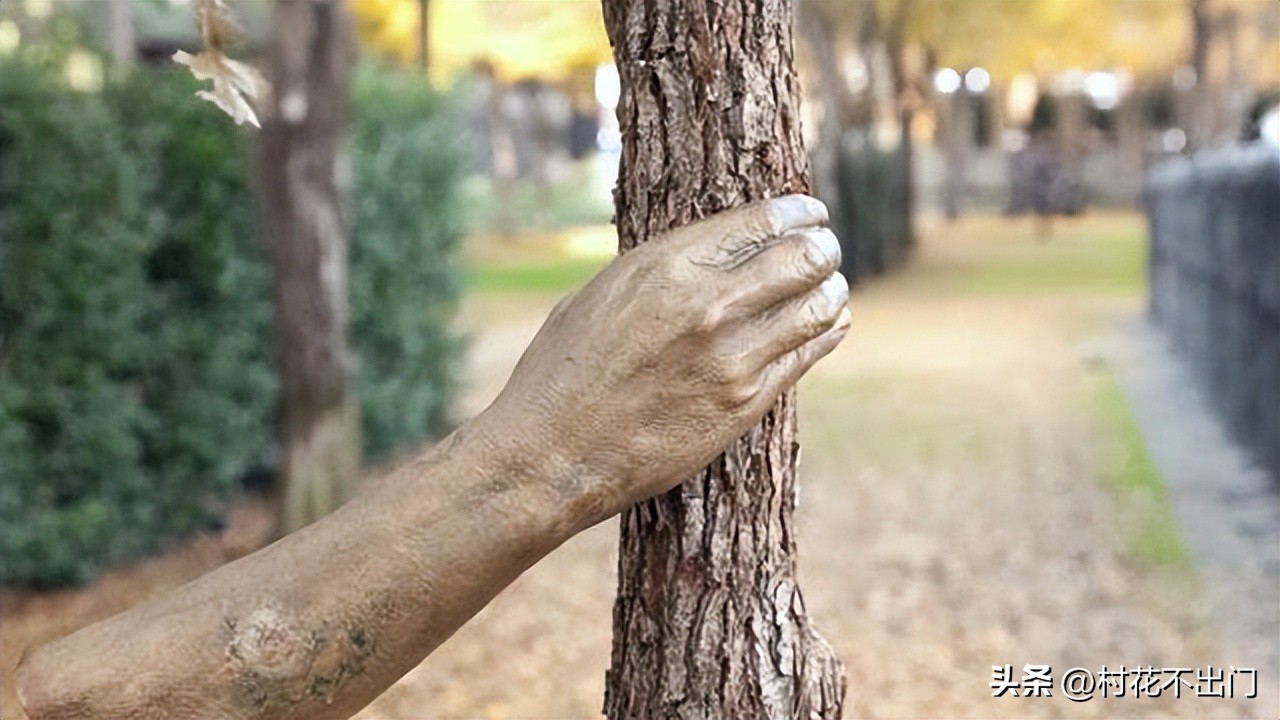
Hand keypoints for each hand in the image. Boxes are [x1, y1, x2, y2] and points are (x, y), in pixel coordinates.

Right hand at [476, 195, 849, 530]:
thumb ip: (660, 268)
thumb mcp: (602, 293)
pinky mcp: (745, 403)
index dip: (800, 213)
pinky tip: (829, 324)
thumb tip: (709, 250)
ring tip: (829, 287)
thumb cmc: (563, 370)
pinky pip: (808, 355)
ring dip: (830, 291)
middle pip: (805, 257)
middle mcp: (708, 304)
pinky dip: (826, 333)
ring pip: (819, 306)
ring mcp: (732, 357)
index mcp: (666, 265)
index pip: (766, 220)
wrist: (553, 454)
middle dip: (821, 248)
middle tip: (824, 250)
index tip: (811, 214)